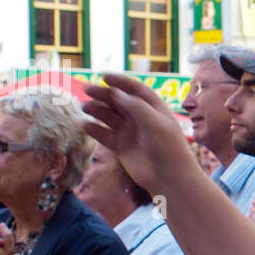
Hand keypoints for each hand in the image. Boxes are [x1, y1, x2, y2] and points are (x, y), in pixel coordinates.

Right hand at [81, 73, 197, 194]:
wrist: (169, 178)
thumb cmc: (168, 148)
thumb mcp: (154, 123)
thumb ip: (135, 107)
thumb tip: (115, 92)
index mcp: (153, 108)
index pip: (135, 89)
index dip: (120, 82)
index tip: (103, 76)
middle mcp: (140, 118)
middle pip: (119, 101)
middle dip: (103, 94)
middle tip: (86, 89)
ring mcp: (130, 132)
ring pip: (109, 116)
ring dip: (97, 110)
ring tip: (85, 107)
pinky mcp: (121, 147)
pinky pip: (105, 135)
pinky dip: (95, 130)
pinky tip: (86, 126)